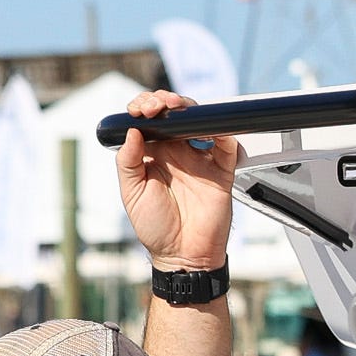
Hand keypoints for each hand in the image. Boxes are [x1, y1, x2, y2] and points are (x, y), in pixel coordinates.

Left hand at [117, 89, 238, 270]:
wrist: (184, 254)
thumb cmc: (156, 227)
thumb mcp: (132, 193)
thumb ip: (128, 162)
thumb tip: (132, 131)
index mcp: (152, 154)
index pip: (148, 121)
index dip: (144, 107)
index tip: (141, 110)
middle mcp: (176, 153)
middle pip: (174, 115)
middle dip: (166, 101)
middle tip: (160, 105)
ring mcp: (199, 160)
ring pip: (200, 123)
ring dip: (192, 109)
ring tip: (180, 109)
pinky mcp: (221, 172)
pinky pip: (227, 147)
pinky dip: (225, 134)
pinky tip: (213, 129)